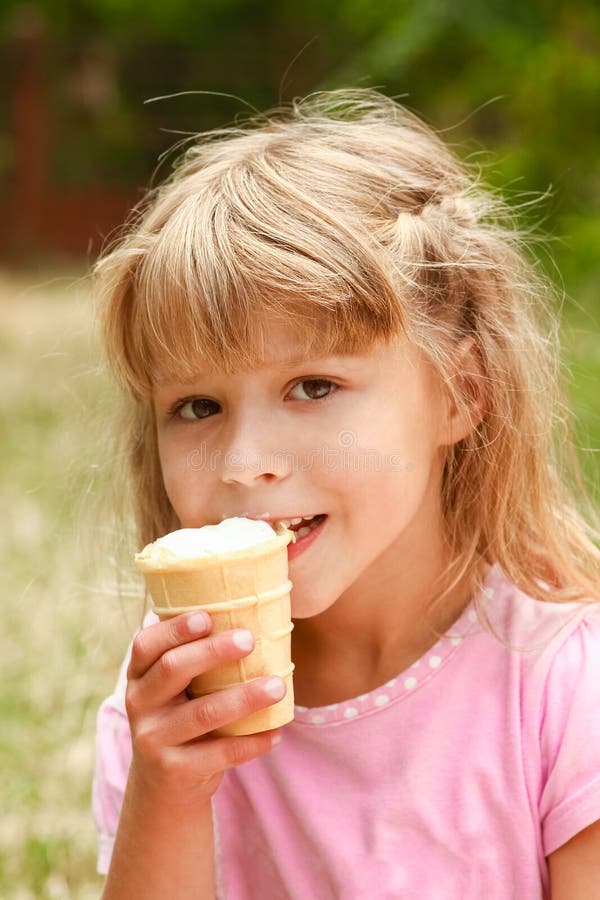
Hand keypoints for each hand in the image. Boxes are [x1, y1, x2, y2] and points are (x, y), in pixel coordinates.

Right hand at [125, 611, 285, 808]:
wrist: (162, 791)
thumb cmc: (180, 722)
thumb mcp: (174, 692)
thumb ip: (194, 662)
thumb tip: (248, 616)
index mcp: (139, 677)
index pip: (146, 645)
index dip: (175, 629)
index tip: (208, 616)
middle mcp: (139, 705)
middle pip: (173, 669)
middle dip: (213, 651)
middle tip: (250, 640)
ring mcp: (153, 740)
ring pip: (204, 712)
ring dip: (245, 697)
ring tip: (278, 686)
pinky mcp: (174, 771)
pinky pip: (220, 753)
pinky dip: (252, 741)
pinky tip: (276, 731)